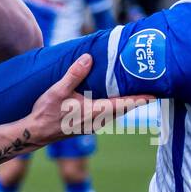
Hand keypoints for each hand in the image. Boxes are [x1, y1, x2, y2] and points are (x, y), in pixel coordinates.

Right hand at [26, 55, 152, 146]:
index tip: (155, 94)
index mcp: (94, 111)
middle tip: (152, 89)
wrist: (35, 133)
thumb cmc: (45, 113)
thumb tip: (88, 57)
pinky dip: (115, 106)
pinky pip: (107, 115)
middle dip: (137, 100)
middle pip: (123, 109)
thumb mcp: (58, 90)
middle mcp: (97, 121)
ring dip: (126, 103)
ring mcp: (93, 125)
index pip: (123, 104)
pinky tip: (114, 98)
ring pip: (116, 113)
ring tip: (137, 91)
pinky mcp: (88, 125)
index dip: (140, 99)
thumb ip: (74, 74)